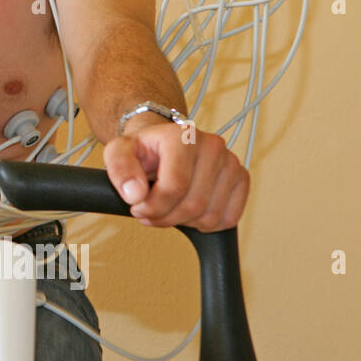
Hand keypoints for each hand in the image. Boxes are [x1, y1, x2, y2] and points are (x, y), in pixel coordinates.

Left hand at [103, 119, 248, 231]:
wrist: (162, 145)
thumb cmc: (143, 150)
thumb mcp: (118, 152)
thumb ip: (120, 169)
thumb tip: (135, 194)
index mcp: (183, 136)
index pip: (175, 187)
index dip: (153, 207)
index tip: (137, 207)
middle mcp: (213, 146)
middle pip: (193, 205)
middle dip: (165, 217)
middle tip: (149, 211)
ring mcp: (231, 162)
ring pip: (211, 216)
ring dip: (184, 222)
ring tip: (168, 208)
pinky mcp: (242, 179)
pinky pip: (229, 219)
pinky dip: (206, 223)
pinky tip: (189, 210)